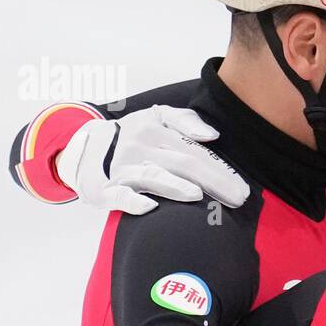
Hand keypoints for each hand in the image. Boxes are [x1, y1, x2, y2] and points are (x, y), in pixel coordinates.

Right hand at [55, 105, 250, 214]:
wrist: (84, 148)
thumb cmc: (132, 135)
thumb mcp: (156, 117)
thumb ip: (185, 120)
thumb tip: (212, 135)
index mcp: (154, 128)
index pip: (194, 150)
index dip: (220, 168)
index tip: (242, 186)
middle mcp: (138, 146)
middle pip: (182, 163)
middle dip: (212, 181)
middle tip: (237, 198)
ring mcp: (121, 168)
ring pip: (153, 176)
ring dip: (175, 187)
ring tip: (197, 196)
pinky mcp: (104, 190)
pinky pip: (119, 196)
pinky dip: (133, 202)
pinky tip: (150, 208)